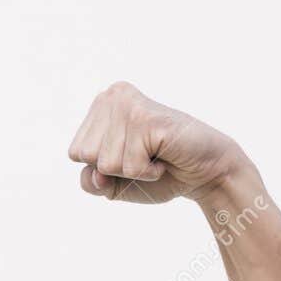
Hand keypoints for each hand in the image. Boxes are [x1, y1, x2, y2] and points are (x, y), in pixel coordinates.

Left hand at [67, 82, 245, 204]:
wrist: (204, 173)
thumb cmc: (159, 174)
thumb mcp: (113, 184)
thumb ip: (91, 182)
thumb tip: (96, 173)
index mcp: (101, 105)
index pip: (75, 153)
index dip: (101, 168)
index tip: (130, 157)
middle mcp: (113, 96)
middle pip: (84, 155)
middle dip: (114, 169)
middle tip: (144, 156)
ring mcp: (129, 105)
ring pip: (105, 163)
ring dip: (133, 171)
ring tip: (154, 155)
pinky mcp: (146, 119)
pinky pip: (129, 166)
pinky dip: (148, 173)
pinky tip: (164, 157)